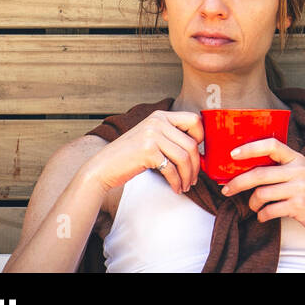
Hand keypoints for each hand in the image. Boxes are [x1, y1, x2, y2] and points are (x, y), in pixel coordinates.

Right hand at [84, 110, 203, 194]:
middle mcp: (157, 122)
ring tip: (186, 185)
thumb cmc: (129, 156)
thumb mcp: (151, 137)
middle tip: (193, 178)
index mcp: (160, 116)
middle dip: (196, 165)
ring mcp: (152, 135)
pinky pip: (172, 169)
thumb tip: (199, 147)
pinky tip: (176, 188)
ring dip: (188, 175)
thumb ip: (170, 136)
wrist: (102, 168)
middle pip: (192, 143)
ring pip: (184, 157)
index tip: (198, 154)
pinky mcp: (147, 151)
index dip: (202, 137)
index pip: (195, 119)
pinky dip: (177, 182)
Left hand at [220, 138, 304, 246]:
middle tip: (225, 189)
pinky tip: (265, 216)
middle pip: (259, 173)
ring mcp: (300, 188)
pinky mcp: (299, 206)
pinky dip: (262, 216)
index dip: (250, 148)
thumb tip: (246, 169)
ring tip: (255, 207)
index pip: (272, 145)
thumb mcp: (301, 176)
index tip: (233, 154)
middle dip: (237, 183)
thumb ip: (281, 169)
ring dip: (252, 204)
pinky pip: (268, 210)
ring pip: (261, 194)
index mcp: (298, 159)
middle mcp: (300, 170)